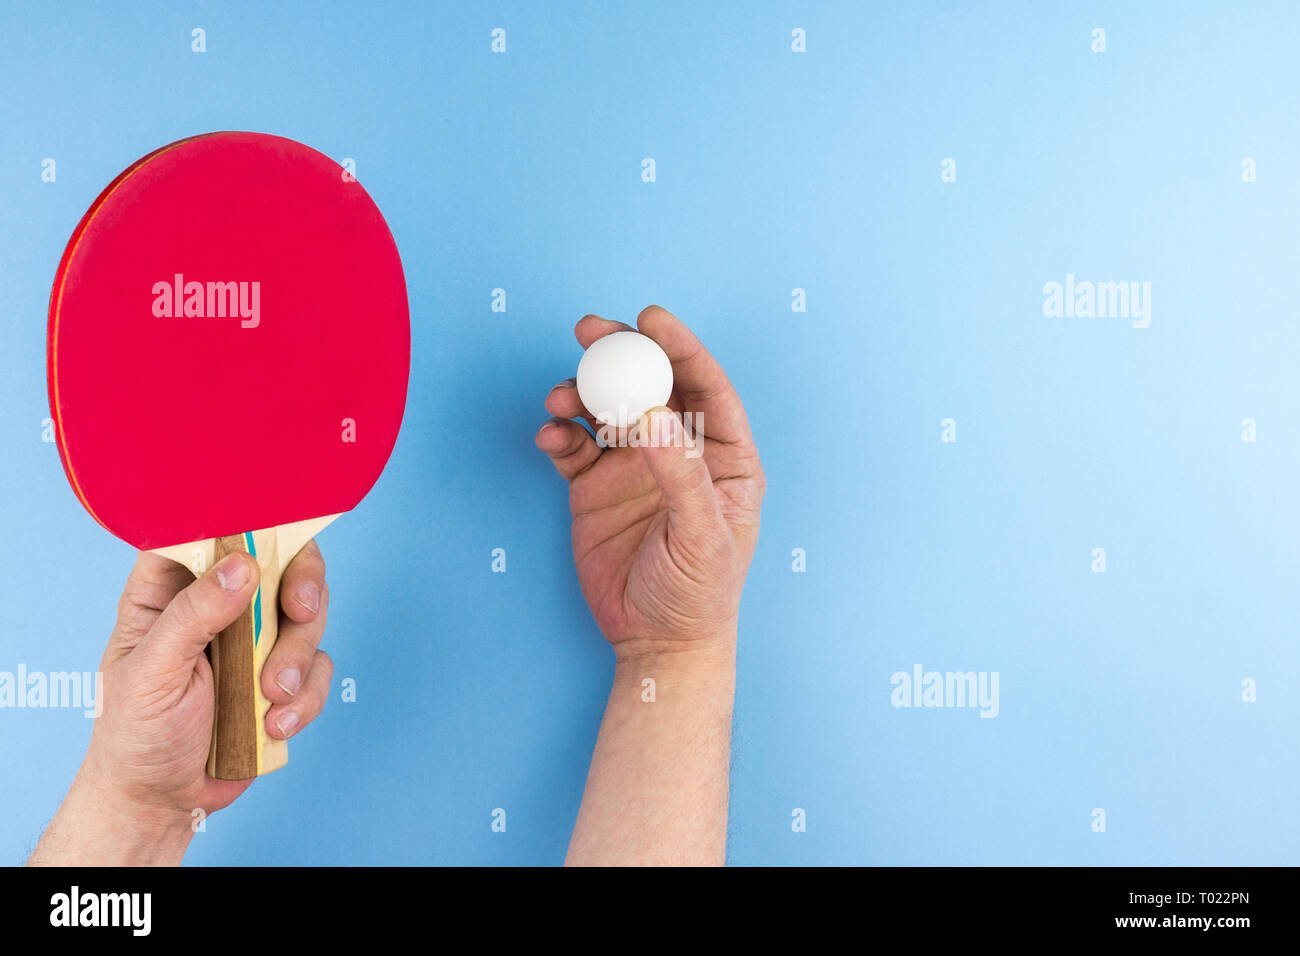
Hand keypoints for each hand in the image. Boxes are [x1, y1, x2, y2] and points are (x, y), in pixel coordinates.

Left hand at [28, 542, 330, 864]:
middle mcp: (219, 603)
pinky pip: (318, 666)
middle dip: (301, 586)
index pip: (210, 529)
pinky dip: (304, 697)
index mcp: (170, 589)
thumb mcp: (153, 672)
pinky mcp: (283, 674)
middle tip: (301, 611)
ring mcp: (255, 638)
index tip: (269, 540)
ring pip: (308, 614)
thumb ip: (195, 615)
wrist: (162, 801)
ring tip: (269, 699)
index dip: (247, 521)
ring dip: (297, 658)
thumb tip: (244, 566)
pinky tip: (274, 723)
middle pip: (281, 561)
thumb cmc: (136, 734)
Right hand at [536, 305, 764, 661]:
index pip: (706, 387)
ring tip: (561, 396)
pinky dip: (559, 433)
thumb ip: (680, 475)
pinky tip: (551, 434)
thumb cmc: (699, 595)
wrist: (656, 644)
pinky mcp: (594, 486)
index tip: (651, 321)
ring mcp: (634, 466)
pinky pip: (574, 446)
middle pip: (650, 385)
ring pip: (606, 409)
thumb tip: (654, 413)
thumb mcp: (701, 536)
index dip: (681, 348)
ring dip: (582, 392)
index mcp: (724, 456)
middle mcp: (678, 451)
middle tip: (589, 330)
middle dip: (621, 354)